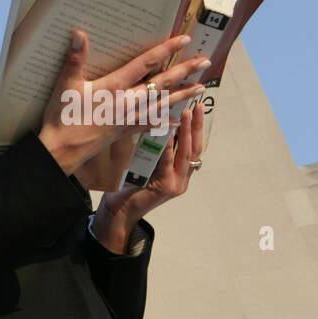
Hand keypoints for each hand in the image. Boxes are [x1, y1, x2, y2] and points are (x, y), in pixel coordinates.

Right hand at [38, 28, 206, 184]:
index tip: (184, 40)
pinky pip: (150, 124)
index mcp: (115, 86)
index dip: (166, 50)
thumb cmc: (63, 118)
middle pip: (162, 83)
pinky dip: (165, 122)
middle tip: (205, 62)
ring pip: (162, 104)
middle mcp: (128, 101)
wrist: (62, 150)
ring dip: (183, 95)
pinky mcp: (124, 131)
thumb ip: (75, 59)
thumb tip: (78, 34)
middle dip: (185, 72)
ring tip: (200, 88)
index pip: (146, 63)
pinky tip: (177, 121)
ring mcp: (128, 117)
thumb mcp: (65, 85)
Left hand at [99, 96, 205, 225]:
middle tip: (196, 106)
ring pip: (185, 153)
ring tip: (185, 113)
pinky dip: (167, 146)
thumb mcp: (147, 167)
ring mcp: (176, 184)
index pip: (195, 148)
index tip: (197, 109)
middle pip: (195, 148)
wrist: (120, 212)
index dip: (197, 128)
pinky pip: (167, 162)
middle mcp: (182, 179)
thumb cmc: (130, 187)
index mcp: (181, 174)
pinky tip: (167, 133)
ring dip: (186, 132)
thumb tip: (161, 127)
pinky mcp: (165, 186)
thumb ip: (158, 153)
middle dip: (196, 125)